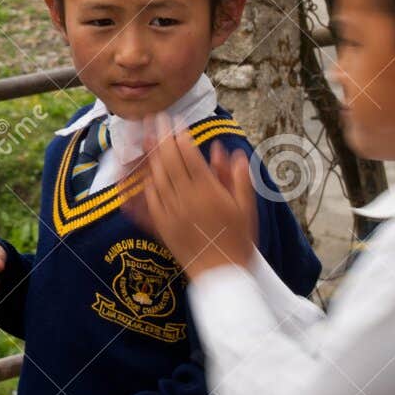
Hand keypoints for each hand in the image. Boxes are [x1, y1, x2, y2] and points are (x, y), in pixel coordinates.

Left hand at [127, 117, 257, 279]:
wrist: (222, 276)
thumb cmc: (239, 242)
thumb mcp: (246, 208)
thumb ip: (237, 178)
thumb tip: (229, 152)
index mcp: (209, 192)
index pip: (189, 156)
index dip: (180, 136)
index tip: (175, 121)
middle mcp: (187, 199)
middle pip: (169, 161)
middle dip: (161, 137)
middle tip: (155, 119)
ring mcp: (171, 213)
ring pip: (157, 177)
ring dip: (151, 155)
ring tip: (147, 137)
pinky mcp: (162, 226)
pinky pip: (150, 199)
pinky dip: (148, 182)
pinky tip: (147, 172)